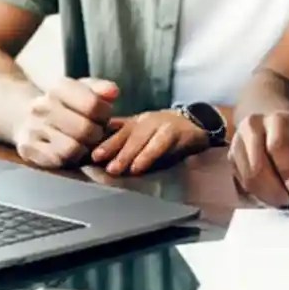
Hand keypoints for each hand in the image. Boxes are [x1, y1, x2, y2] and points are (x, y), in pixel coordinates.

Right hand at [13, 77, 118, 167]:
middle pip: (85, 129)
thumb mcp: (83, 90)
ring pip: (72, 149)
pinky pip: (58, 161)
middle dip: (97, 134)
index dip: (105, 114)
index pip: (93, 104)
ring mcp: (33, 128)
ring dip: (84, 150)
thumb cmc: (65, 104)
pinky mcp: (28, 148)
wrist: (25, 116)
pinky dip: (69, 160)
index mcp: (58, 88)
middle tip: (96, 134)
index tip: (103, 116)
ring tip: (84, 144)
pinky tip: (71, 152)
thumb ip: (101, 89)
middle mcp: (42, 106)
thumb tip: (113, 92)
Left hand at [90, 110, 209, 175]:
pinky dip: (148, 155)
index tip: (92, 156)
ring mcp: (161, 125)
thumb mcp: (142, 134)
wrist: (196, 125)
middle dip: (112, 148)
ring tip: (116, 168)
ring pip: (142, 139)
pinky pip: (160, 144)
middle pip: (128, 134)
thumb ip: (122, 138)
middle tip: (99, 161)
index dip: (105, 143)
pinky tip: (139, 166)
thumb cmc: (164, 134)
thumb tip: (96, 150)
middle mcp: (147, 121)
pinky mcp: (176, 132)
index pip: (117, 132)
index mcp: (135, 122)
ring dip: (128, 154)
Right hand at [229, 111, 288, 207]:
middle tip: (288, 202)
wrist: (268, 116)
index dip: (287, 173)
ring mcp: (237, 142)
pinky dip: (256, 194)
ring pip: (247, 178)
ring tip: (280, 200)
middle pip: (257, 167)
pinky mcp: (230, 157)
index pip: (278, 147)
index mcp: (276, 120)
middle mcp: (251, 128)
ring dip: (265, 196)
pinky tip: (268, 194)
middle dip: (274, 191)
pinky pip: (241, 182)